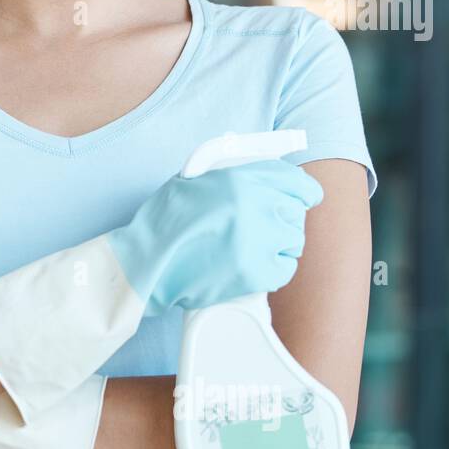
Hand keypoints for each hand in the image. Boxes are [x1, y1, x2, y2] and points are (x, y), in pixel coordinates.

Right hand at [106, 158, 323, 313]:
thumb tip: (261, 176)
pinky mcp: (256, 272)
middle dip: (283, 219)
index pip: (295, 181)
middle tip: (264, 230)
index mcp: (239, 178)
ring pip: (293, 241)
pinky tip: (252, 268)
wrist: (144, 263)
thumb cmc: (163, 222)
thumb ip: (229, 175)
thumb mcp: (193, 180)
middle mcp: (254, 205)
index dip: (302, 192)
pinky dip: (272, 270)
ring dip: (278, 246)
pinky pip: (285, 269)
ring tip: (252, 251)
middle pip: (296, 212)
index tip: (304, 199)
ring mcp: (258, 240)